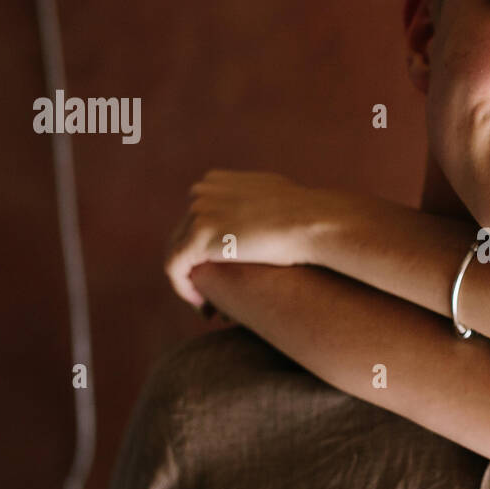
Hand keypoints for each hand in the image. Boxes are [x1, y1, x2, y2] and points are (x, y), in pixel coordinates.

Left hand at [165, 170, 333, 307]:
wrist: (314, 222)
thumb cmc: (304, 216)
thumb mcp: (274, 197)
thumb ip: (254, 202)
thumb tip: (260, 213)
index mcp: (215, 181)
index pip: (195, 219)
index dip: (202, 249)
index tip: (217, 273)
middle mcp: (201, 192)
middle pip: (183, 236)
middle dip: (195, 267)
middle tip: (209, 296)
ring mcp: (198, 212)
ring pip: (177, 253)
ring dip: (190, 281)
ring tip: (208, 306)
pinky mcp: (198, 237)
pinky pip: (176, 268)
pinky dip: (184, 289)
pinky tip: (202, 306)